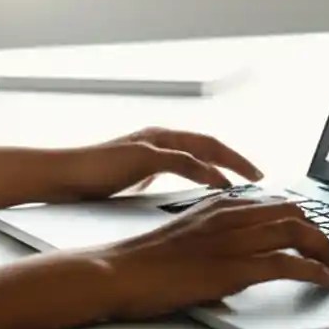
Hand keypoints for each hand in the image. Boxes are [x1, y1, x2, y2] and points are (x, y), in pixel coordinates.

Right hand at [61, 127, 263, 200]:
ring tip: (251, 179)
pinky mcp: (143, 154)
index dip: (230, 160)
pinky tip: (220, 184)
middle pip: (212, 143)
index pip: (205, 148)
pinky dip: (205, 171)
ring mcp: (153, 142)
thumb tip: (177, 192)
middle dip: (240, 159)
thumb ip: (157, 178)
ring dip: (231, 162)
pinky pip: (183, 160)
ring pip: (204, 147)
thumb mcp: (136, 179)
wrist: (65, 175)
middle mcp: (161, 137)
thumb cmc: (95, 180)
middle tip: (263, 177)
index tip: (250, 176)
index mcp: (161, 143)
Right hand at [93, 195, 328, 319]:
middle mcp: (230, 215)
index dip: (301, 217)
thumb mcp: (187, 236)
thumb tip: (237, 253)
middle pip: (293, 211)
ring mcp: (232, 240)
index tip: (314, 233)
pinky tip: (325, 279)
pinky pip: (287, 264)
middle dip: (319, 231)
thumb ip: (214, 235)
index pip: (274, 202)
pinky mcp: (233, 268)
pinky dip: (314, 271)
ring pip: (297, 232)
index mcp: (218, 205)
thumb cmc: (145, 260)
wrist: (119, 272)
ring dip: (324, 249)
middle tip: (328, 251)